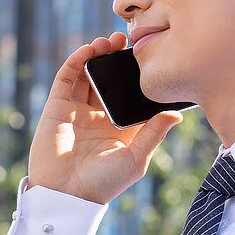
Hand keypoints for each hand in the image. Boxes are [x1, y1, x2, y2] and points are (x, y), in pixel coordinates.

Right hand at [27, 32, 183, 204]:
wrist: (66, 194)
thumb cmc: (103, 183)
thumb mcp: (136, 158)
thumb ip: (154, 133)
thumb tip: (178, 113)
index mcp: (119, 127)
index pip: (129, 93)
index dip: (135, 75)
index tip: (147, 56)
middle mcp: (98, 115)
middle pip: (108, 78)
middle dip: (116, 59)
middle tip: (127, 40)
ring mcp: (76, 109)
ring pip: (87, 73)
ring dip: (98, 54)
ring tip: (110, 41)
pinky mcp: (57, 107)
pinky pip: (67, 78)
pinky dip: (77, 61)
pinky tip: (90, 50)